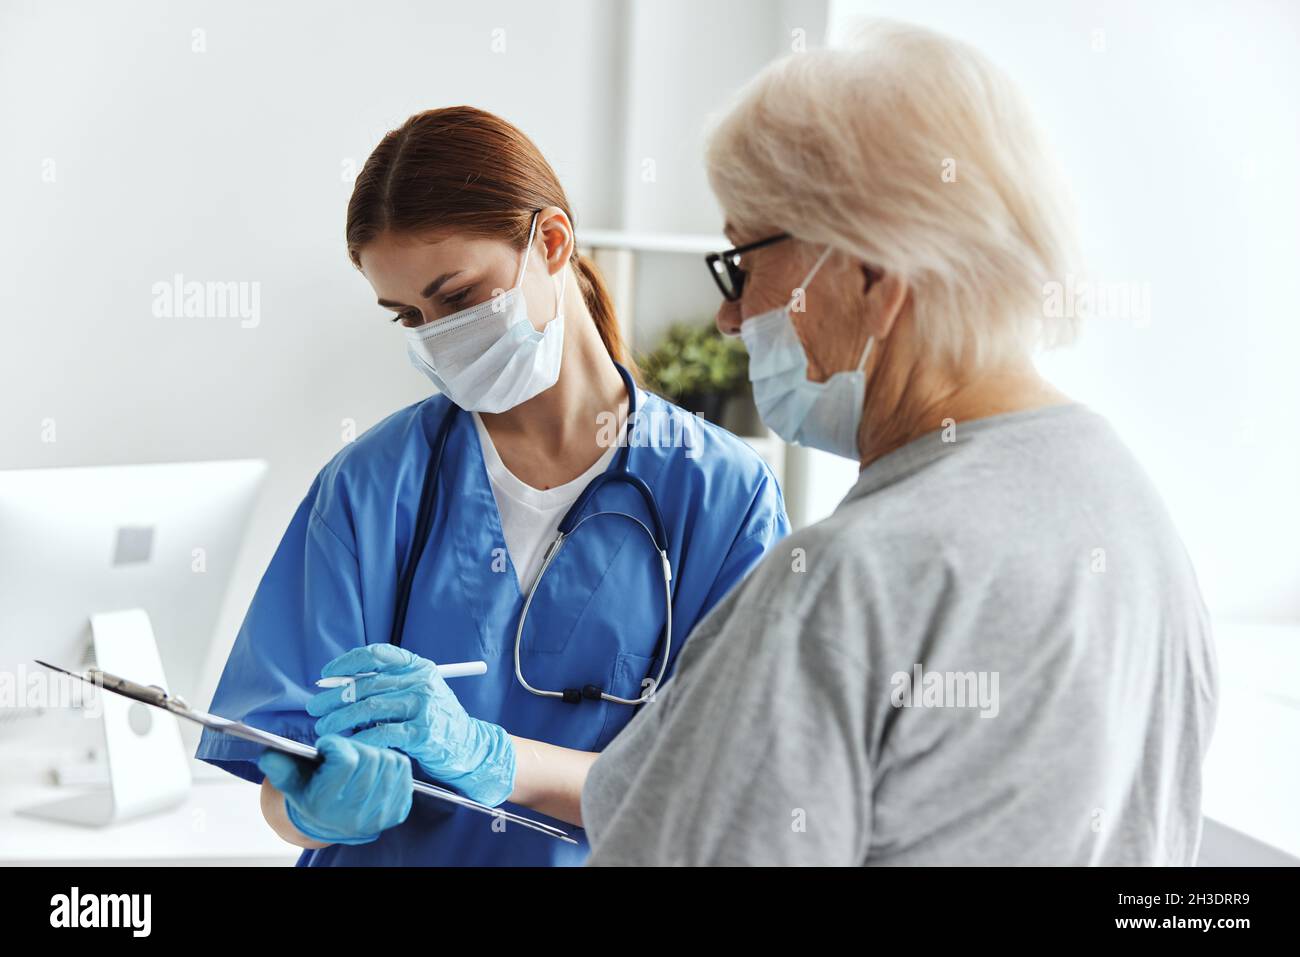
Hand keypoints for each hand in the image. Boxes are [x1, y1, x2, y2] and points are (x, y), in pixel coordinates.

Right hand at [257, 734, 411, 844]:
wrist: (333, 823)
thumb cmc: (312, 796)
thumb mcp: (292, 783)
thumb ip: (280, 767)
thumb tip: (269, 754)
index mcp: (327, 806)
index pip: (345, 759)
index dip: (336, 745)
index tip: (327, 746)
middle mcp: (355, 814)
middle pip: (370, 757)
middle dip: (356, 747)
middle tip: (345, 751)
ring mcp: (379, 814)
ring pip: (389, 760)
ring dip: (375, 753)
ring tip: (360, 760)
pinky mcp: (398, 810)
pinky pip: (404, 770)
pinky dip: (392, 762)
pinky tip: (376, 768)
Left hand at [308, 645, 515, 807]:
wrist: (467, 745)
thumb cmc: (433, 718)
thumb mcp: (416, 692)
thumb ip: (385, 685)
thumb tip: (337, 685)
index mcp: (417, 666)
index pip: (376, 654)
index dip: (346, 663)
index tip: (326, 676)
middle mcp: (421, 681)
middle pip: (367, 683)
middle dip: (334, 696)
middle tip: (315, 708)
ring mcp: (423, 706)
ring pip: (369, 708)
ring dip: (339, 718)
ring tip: (323, 728)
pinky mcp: (422, 732)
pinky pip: (381, 733)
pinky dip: (359, 738)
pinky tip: (346, 743)